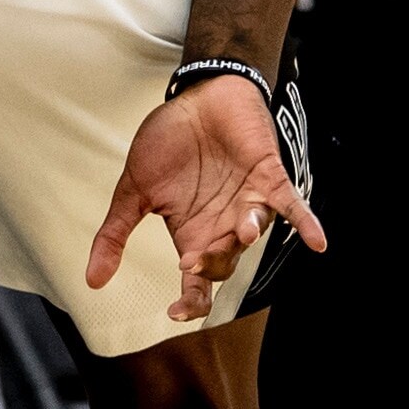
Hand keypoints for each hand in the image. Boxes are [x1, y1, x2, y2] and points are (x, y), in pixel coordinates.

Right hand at [87, 70, 324, 322]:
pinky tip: (317, 242)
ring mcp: (248, 203)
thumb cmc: (167, 142)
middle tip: (193, 259)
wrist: (195, 97)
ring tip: (242, 233)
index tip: (175, 311)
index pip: (196, 282)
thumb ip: (114, 233)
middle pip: (225, 264)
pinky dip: (305, 223)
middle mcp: (223, 226)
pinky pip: (291, 206)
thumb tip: (92, 280)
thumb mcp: (133, 190)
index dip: (190, 301)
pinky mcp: (268, 178)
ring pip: (254, 233)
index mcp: (192, 233)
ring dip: (249, 235)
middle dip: (212, 265)